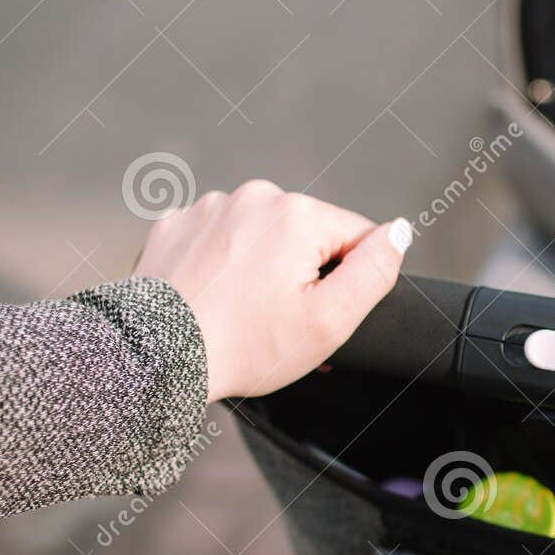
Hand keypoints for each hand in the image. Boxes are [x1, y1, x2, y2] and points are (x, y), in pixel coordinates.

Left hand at [133, 180, 410, 401]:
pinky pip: (218, 239)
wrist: (155, 357)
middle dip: (302, 274)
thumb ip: (375, 270)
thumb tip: (399, 231)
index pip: (356, 237)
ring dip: (261, 268)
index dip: (346, 281)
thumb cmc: (243, 346)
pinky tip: (214, 298)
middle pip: (307, 235)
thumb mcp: (329, 320)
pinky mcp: (176, 223)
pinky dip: (221, 265)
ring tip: (242, 313)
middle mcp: (253, 196)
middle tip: (278, 321)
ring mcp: (210, 206)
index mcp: (297, 214)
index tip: (315, 311)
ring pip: (261, 236)